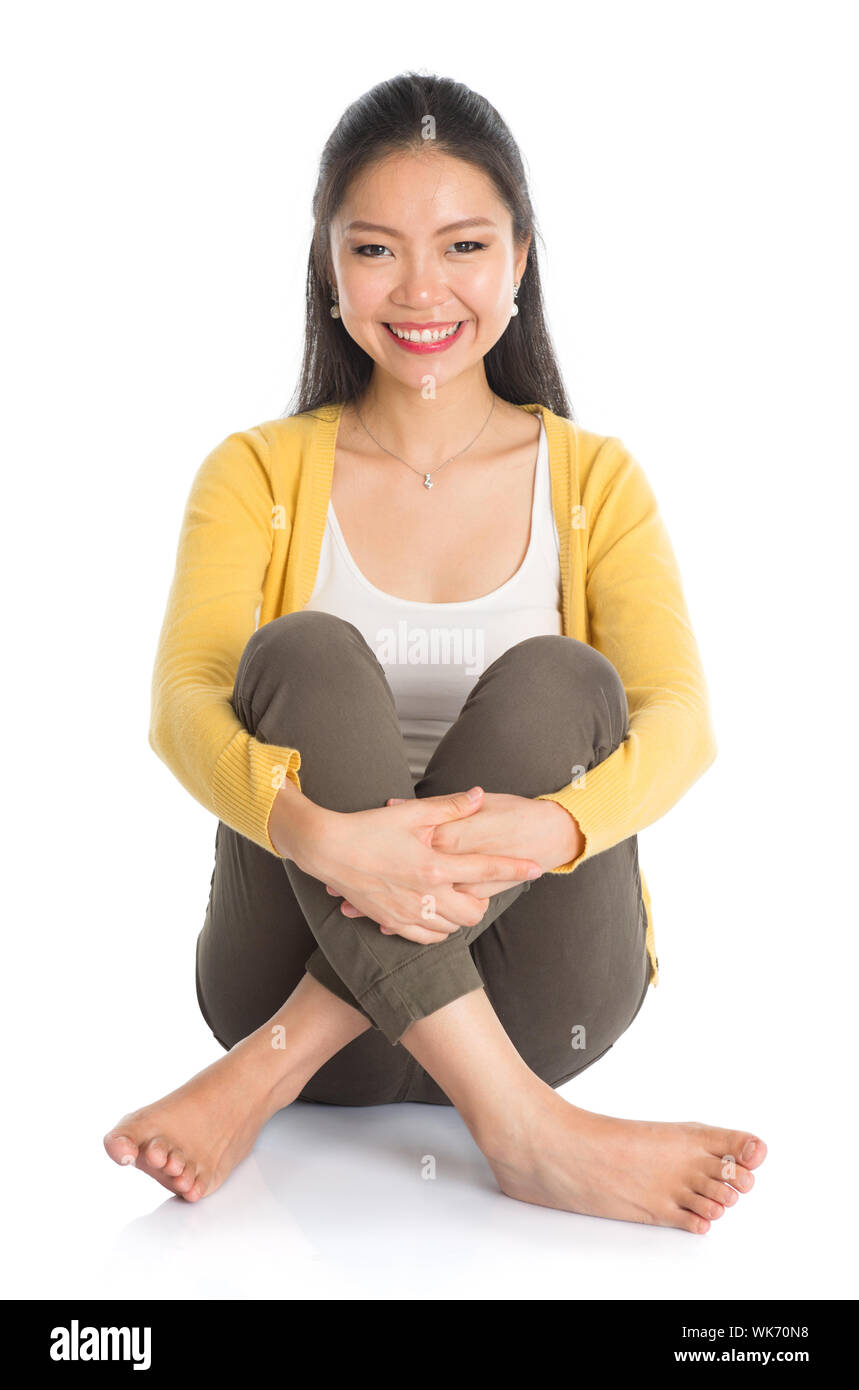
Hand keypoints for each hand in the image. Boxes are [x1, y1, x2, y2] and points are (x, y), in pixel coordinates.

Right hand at [327, 790, 582, 928]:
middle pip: (474, 912)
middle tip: (476, 884)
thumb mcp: (411, 813)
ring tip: (454, 895)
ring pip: (452, 929)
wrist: (327, 849)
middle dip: (483, 900)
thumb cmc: (367, 828)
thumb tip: (477, 795)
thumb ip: (449, 807)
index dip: (515, 869)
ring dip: (459, 915)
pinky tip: (433, 911)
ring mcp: (407, 913)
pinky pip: (426, 938)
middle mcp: (425, 894)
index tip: (536, 868)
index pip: (486, 870)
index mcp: (434, 865)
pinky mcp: (391, 922)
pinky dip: (437, 928)